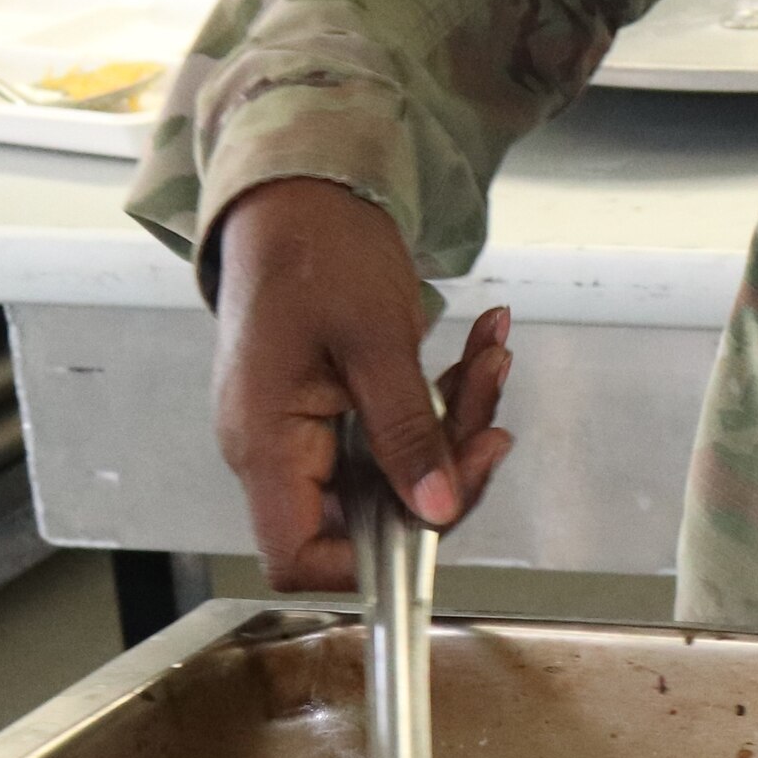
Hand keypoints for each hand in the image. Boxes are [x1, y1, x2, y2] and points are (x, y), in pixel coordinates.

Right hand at [209, 178, 514, 588]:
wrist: (302, 192)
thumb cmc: (317, 248)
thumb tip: (435, 513)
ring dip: (459, 419)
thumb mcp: (373, 340)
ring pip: (401, 468)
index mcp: (265, 443)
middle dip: (447, 468)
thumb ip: (405, 432)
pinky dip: (447, 395)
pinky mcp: (337, 407)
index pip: (301, 557)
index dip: (369, 565)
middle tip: (492, 412)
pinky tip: (478, 347)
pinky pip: (401, 428)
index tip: (438, 517)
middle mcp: (279, 449)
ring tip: (492, 354)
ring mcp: (309, 430)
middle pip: (370, 516)